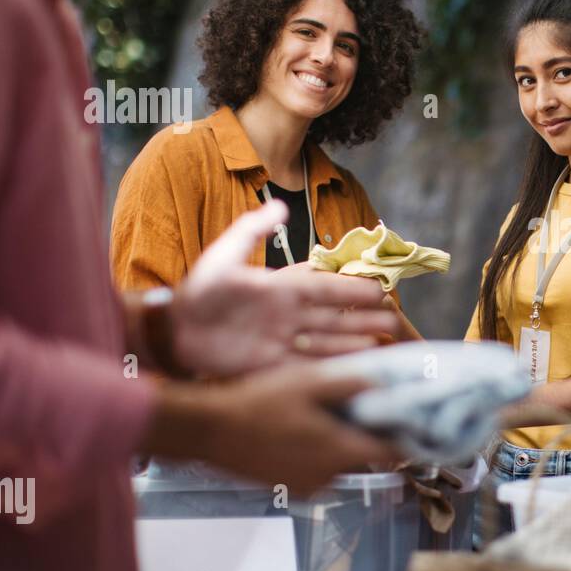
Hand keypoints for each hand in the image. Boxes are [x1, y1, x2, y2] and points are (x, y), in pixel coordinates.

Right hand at [145, 362, 398, 496]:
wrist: (209, 430)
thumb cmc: (258, 402)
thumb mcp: (308, 382)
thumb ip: (351, 384)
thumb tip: (386, 381)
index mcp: (339, 451)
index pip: (393, 452)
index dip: (408, 436)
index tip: (417, 420)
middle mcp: (329, 476)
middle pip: (367, 455)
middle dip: (370, 432)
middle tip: (368, 405)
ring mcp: (309, 486)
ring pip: (342, 461)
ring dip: (342, 441)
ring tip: (328, 413)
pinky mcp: (290, 487)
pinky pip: (319, 468)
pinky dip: (320, 451)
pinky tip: (303, 428)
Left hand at [171, 201, 399, 375]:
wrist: (174, 331)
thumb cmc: (198, 290)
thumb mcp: (224, 254)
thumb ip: (251, 230)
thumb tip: (281, 206)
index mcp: (281, 288)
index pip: (325, 286)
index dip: (352, 287)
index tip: (380, 286)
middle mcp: (288, 314)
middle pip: (335, 316)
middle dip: (365, 317)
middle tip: (395, 318)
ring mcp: (282, 340)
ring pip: (328, 339)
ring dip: (356, 340)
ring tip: (385, 341)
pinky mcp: (272, 364)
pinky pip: (309, 363)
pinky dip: (333, 363)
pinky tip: (355, 362)